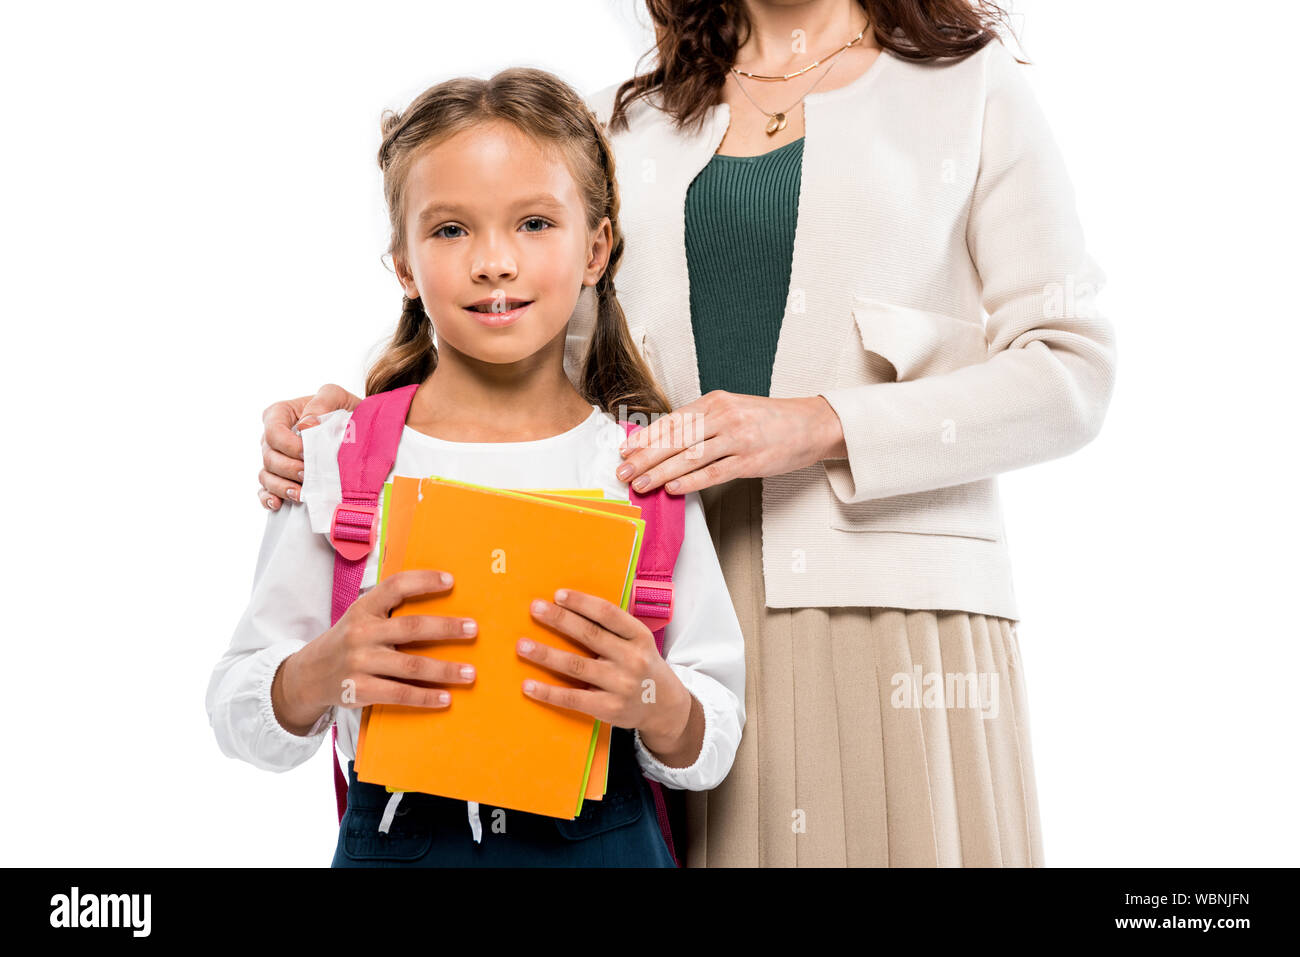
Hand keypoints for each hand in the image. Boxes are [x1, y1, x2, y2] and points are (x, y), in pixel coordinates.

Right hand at [259, 383, 362, 510]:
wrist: (360, 431)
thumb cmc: (344, 411)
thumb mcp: (338, 397)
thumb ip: (322, 402)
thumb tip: (306, 426)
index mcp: (281, 415)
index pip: (273, 431)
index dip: (287, 445)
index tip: (307, 453)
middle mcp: (274, 438)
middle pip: (269, 457)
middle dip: (288, 468)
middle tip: (308, 475)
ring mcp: (276, 460)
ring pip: (266, 476)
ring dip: (281, 487)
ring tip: (300, 494)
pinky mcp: (281, 478)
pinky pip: (265, 491)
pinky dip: (269, 498)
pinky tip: (279, 504)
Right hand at [271, 569, 476, 734]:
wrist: (308, 675)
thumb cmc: (347, 642)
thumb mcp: (360, 617)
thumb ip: (389, 610)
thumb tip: (439, 600)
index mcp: (363, 608)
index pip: (395, 586)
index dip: (424, 580)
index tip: (451, 581)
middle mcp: (361, 633)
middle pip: (412, 628)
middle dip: (447, 628)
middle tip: (473, 629)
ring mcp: (359, 662)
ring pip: (411, 665)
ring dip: (445, 670)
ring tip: (470, 672)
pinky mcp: (359, 690)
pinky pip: (400, 693)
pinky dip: (426, 696)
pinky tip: (445, 697)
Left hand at [518, 589, 701, 766]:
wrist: (665, 707)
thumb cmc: (643, 667)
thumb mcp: (639, 642)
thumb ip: (613, 628)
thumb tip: (569, 608)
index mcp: (639, 636)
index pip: (607, 613)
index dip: (581, 602)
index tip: (557, 594)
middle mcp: (632, 659)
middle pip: (589, 635)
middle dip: (559, 619)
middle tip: (535, 608)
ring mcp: (621, 685)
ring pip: (576, 666)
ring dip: (546, 654)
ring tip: (522, 645)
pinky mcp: (609, 708)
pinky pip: (573, 698)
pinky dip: (548, 692)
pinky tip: (529, 685)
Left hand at [614, 390, 847, 495]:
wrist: (810, 424)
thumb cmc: (768, 419)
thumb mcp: (733, 409)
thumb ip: (702, 422)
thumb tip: (666, 441)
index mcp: (715, 401)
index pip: (672, 421)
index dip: (646, 437)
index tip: (625, 451)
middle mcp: (724, 417)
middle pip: (676, 439)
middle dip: (645, 457)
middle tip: (623, 471)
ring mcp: (737, 439)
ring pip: (690, 457)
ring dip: (661, 473)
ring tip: (641, 485)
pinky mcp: (750, 461)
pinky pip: (713, 473)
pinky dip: (690, 482)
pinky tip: (672, 489)